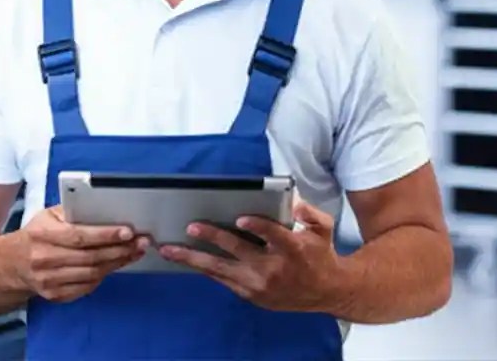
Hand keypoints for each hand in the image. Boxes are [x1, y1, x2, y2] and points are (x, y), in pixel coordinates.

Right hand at [8, 205, 148, 302]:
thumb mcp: (47, 216)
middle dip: (120, 249)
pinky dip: (104, 276)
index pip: (79, 236)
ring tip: (133, 252)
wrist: (11, 264)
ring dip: (117, 263)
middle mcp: (44, 260)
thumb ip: (72, 212)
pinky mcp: (55, 295)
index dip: (106, 234)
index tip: (128, 231)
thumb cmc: (35, 236)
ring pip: (92, 273)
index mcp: (43, 236)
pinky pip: (87, 287)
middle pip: (90, 257)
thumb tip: (102, 210)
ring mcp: (49, 281)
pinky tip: (115, 265)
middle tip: (140, 242)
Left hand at [158, 199, 348, 313]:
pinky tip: (185, 259)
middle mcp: (273, 269)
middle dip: (213, 238)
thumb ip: (310, 213)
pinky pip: (222, 279)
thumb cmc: (320, 255)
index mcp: (292, 249)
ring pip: (220, 269)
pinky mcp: (250, 295)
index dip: (257, 226)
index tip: (240, 218)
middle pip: (238, 251)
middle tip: (191, 227)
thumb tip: (294, 202)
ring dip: (193, 258)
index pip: (273, 235)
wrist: (326, 293)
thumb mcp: (323, 229)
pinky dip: (203, 268)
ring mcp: (259, 285)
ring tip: (170, 250)